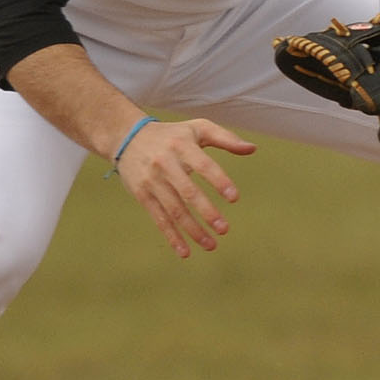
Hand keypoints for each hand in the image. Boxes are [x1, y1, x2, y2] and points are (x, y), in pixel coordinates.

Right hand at [114, 119, 256, 257]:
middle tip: (224, 229)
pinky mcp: (142, 195)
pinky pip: (158, 218)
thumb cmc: (171, 134)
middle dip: (206, 212)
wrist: (126, 137)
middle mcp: (165, 163)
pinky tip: (185, 252)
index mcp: (182, 146)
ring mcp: (152, 180)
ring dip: (193, 230)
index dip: (219, 181)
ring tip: (211, 245)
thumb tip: (252, 149)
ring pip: (174, 209)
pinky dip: (171, 236)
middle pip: (188, 191)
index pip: (203, 165)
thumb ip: (225, 138)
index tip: (234, 198)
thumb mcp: (196, 128)